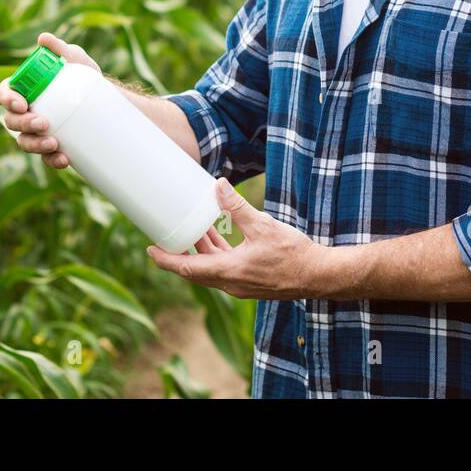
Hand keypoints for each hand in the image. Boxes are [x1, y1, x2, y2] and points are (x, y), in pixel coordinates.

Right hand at [0, 32, 100, 169]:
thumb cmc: (82, 74)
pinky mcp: (51, 147)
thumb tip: (44, 38)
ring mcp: (36, 132)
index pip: (3, 94)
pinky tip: (65, 160)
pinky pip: (46, 158)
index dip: (7, 100)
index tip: (23, 104)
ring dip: (35, 145)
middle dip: (24, 125)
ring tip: (54, 143)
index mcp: (22, 89)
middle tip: (43, 123)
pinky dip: (53, 160)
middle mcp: (24, 112)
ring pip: (25, 142)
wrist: (106, 98)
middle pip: (11, 122)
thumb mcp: (74, 59)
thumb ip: (59, 49)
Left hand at [146, 178, 328, 299]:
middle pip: (195, 270)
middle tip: (164, 237)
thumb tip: (219, 185)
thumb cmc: (293, 253)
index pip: (188, 268)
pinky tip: (218, 237)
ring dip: (200, 252)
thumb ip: (238, 207)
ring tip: (190, 230)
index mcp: (229, 272)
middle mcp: (231, 283)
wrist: (319, 275)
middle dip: (179, 254)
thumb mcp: (263, 225)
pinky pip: (225, 268)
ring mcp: (241, 284)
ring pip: (211, 269)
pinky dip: (217, 254)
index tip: (150, 250)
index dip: (167, 260)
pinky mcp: (251, 281)